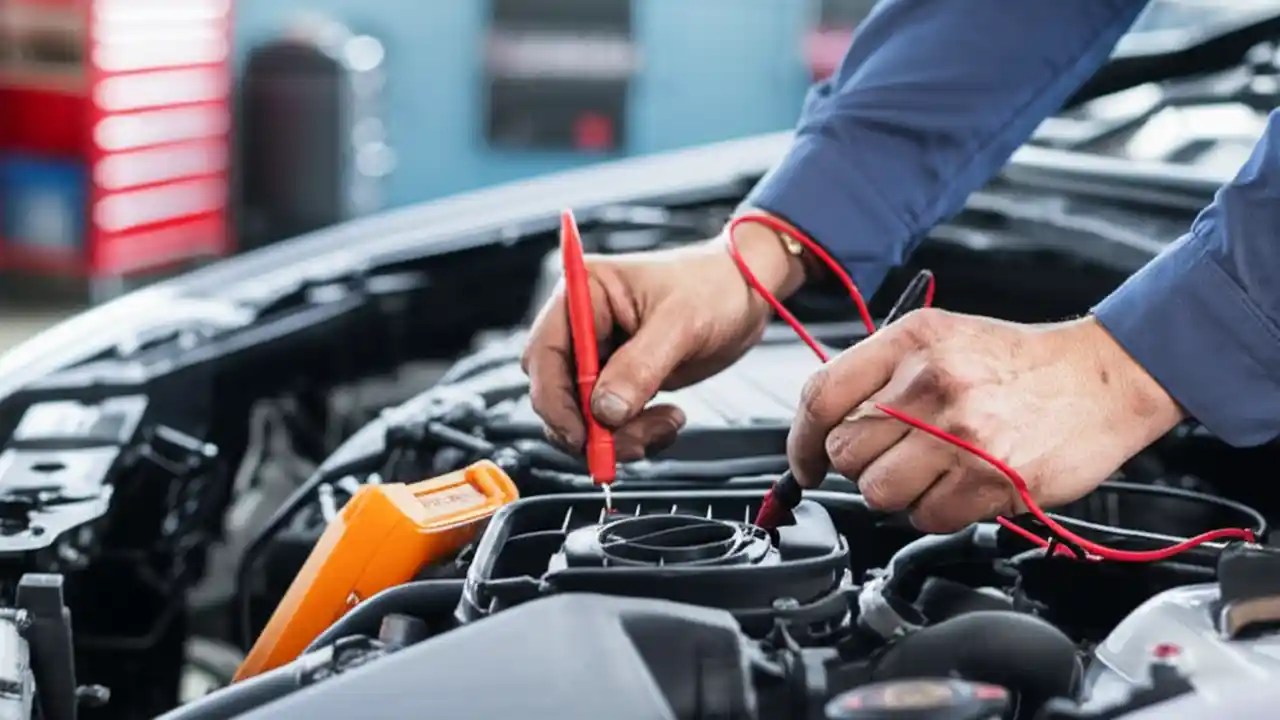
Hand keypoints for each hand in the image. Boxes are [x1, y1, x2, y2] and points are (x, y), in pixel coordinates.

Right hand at [523, 217, 806, 459]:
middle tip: (631, 442)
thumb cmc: (715, 288)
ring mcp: (599, 355)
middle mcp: (582, 325)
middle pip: (554, 391)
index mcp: (582, 293)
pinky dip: (634, 433)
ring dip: (618, 435)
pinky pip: (609, 422)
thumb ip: (639, 367)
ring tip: (667, 423)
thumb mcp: (680, 323)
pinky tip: (668, 420)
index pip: (543, 353)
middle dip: (588, 426)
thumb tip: (605, 411)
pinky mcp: (618, 380)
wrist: (746, 295)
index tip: (581, 435)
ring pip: (582, 415)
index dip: (553, 400)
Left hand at [788, 309, 1184, 532]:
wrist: (1103, 376)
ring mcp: (961, 434)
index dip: (800, 440)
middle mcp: (930, 384)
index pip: (821, 397)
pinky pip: (927, 517)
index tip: (804, 462)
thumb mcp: (941, 339)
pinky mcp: (992, 478)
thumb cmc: (1016, 362)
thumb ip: (880, 374)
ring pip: (880, 494)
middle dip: (862, 465)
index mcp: (910, 342)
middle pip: (846, 454)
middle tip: (895, 456)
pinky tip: (963, 482)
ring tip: (933, 469)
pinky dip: (937, 510)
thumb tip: (825, 428)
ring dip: (899, 493)